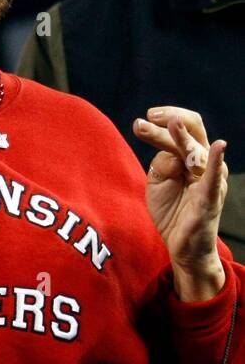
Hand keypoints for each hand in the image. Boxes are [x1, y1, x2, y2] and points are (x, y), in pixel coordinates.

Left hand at [134, 106, 228, 300]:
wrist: (180, 244)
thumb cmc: (171, 209)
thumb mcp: (158, 180)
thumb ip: (161, 163)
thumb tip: (169, 154)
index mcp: (190, 157)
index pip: (183, 128)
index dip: (165, 119)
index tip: (143, 120)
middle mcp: (204, 165)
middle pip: (192, 133)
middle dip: (170, 122)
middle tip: (147, 119)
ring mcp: (210, 180)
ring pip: (196, 151)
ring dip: (178, 137)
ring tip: (166, 124)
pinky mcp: (210, 198)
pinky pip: (215, 178)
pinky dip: (216, 161)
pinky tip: (219, 147)